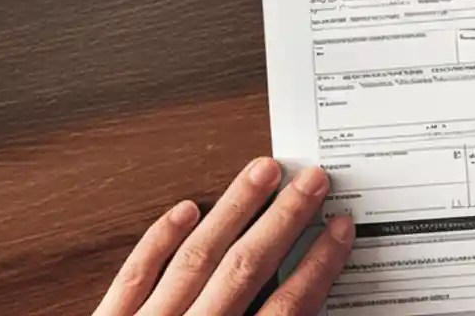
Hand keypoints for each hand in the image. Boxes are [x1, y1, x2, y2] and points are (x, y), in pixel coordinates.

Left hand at [93, 159, 353, 315]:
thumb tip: (309, 303)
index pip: (287, 307)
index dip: (318, 264)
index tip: (339, 229)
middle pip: (245, 268)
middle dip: (284, 219)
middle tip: (312, 180)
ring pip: (196, 257)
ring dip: (234, 210)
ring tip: (261, 172)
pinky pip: (135, 275)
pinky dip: (161, 240)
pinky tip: (186, 209)